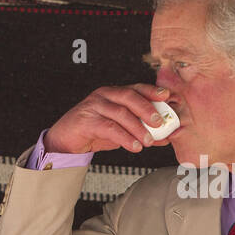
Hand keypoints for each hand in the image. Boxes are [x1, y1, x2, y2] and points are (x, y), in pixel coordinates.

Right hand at [44, 83, 172, 154]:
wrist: (66, 140)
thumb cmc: (94, 131)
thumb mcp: (122, 131)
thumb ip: (143, 132)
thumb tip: (168, 137)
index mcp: (114, 93)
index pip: (136, 88)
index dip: (152, 91)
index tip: (167, 97)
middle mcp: (104, 95)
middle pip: (129, 96)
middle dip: (147, 108)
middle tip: (159, 122)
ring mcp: (94, 106)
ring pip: (120, 113)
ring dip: (137, 127)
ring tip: (148, 141)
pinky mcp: (86, 120)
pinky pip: (109, 127)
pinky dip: (124, 137)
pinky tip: (133, 146)